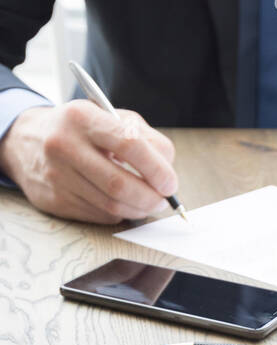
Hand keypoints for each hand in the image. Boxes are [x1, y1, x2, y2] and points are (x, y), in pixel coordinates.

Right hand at [0, 101, 176, 223]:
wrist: (28, 141)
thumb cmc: (81, 130)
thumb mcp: (109, 118)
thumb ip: (144, 139)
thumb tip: (168, 173)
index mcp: (83, 118)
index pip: (129, 145)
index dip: (157, 169)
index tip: (170, 183)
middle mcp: (65, 145)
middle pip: (120, 185)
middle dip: (150, 198)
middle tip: (162, 200)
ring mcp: (58, 175)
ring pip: (112, 206)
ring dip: (138, 209)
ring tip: (146, 202)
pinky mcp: (55, 201)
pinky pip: (100, 216)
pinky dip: (118, 213)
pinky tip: (119, 203)